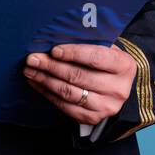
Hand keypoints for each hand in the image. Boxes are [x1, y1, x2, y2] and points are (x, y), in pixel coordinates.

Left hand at [21, 43, 136, 125]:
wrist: (120, 89)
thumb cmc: (108, 63)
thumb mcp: (108, 48)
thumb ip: (89, 43)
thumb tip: (57, 37)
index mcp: (124, 66)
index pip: (96, 58)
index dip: (73, 53)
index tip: (54, 50)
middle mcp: (117, 89)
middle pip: (78, 76)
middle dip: (52, 66)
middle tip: (32, 59)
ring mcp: (106, 106)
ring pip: (69, 92)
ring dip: (45, 80)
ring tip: (30, 70)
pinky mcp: (92, 118)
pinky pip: (65, 106)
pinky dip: (48, 94)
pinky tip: (37, 83)